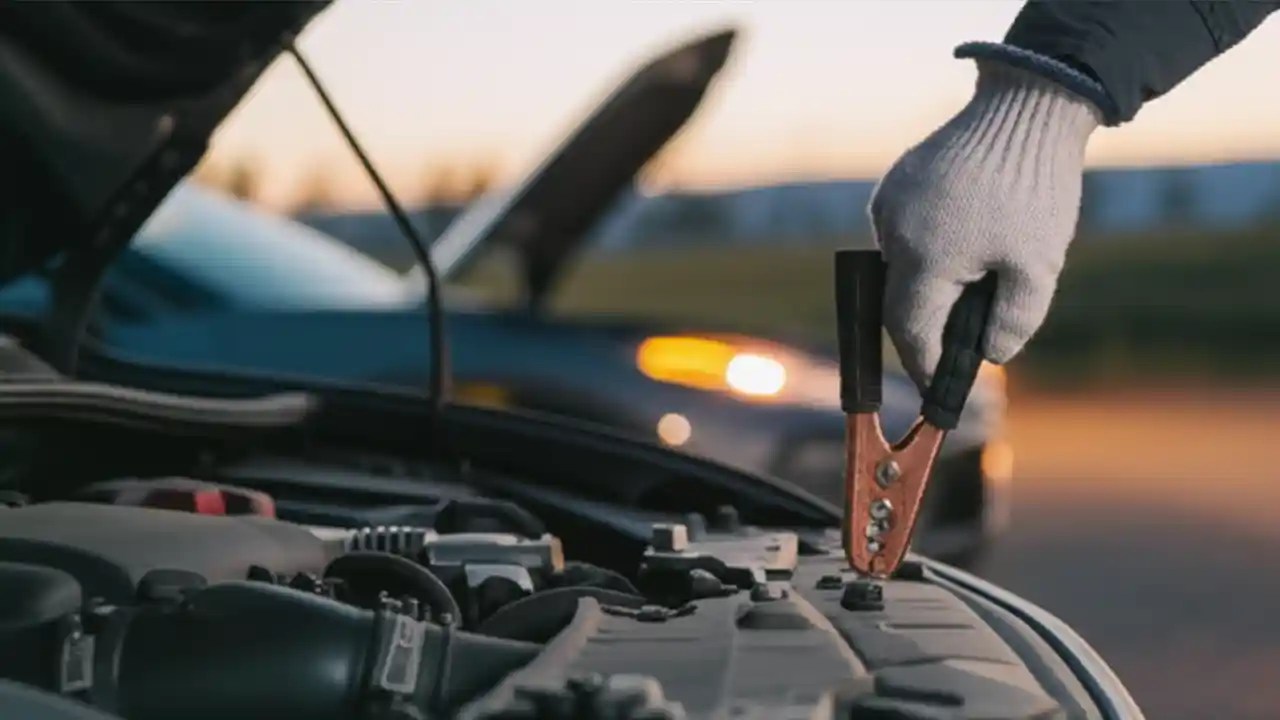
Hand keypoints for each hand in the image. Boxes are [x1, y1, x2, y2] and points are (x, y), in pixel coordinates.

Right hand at [869, 61, 1100, 390]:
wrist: (1026, 108)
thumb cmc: (1035, 190)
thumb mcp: (1038, 268)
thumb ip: (1014, 323)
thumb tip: (990, 355)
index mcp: (924, 258)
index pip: (911, 332)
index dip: (927, 367)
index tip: (943, 392)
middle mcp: (893, 232)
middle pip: (900, 302)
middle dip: (928, 331)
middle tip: (960, 350)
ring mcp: (889, 204)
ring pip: (899, 268)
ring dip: (927, 288)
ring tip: (973, 290)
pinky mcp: (895, 183)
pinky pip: (900, 235)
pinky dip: (924, 254)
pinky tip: (963, 247)